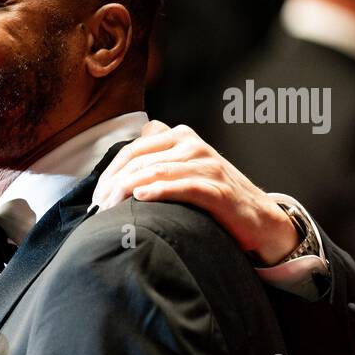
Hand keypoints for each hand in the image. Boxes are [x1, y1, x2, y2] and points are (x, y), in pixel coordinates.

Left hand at [92, 121, 298, 265]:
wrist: (258, 218)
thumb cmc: (214, 195)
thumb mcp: (185, 167)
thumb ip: (161, 151)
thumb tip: (137, 137)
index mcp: (180, 137)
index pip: (132, 150)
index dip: (109, 173)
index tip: (96, 197)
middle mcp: (193, 145)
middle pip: (139, 160)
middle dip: (113, 184)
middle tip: (99, 208)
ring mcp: (207, 165)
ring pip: (156, 171)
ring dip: (127, 190)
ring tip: (110, 209)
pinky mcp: (218, 189)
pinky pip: (183, 187)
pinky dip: (159, 191)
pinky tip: (141, 198)